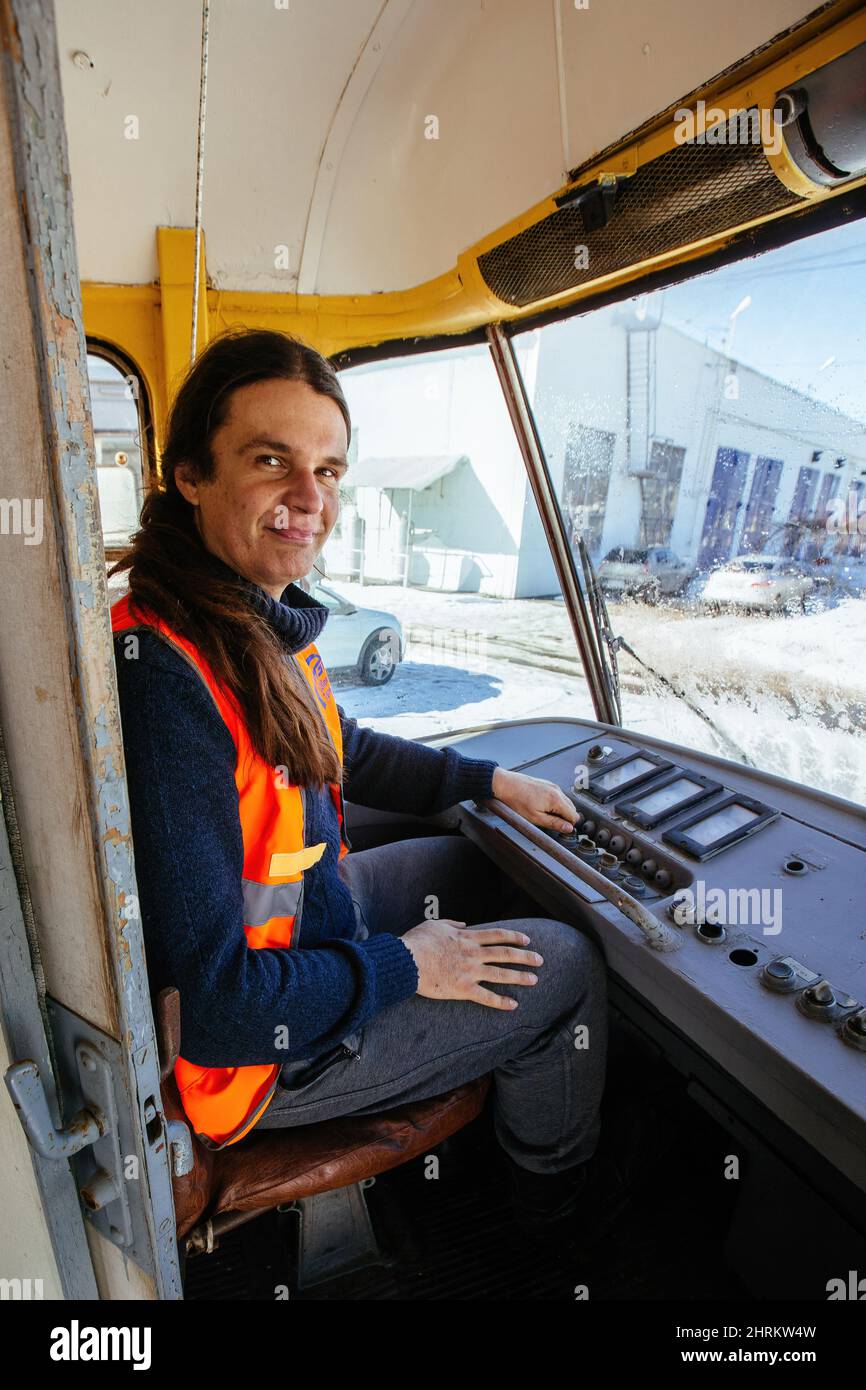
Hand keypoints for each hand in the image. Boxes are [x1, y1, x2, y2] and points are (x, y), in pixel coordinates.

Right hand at [401, 919, 543, 1010]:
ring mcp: (470, 971)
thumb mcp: (435, 924)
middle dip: (525, 957)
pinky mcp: (462, 988)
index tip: (527, 940)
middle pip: (505, 953)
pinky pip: (486, 997)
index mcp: (467, 938)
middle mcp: (473, 954)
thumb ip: (452, 923)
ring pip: (501, 974)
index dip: (514, 937)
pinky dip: (500, 1001)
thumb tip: (465, 922)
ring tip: (534, 980)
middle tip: (540, 960)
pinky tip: (513, 1005)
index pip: (497, 936)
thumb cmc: (417, 941)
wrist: (407, 960)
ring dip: (519, 977)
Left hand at [486, 765, 575, 833]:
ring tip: (544, 814)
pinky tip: (542, 805)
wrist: (506, 785)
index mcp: (556, 799)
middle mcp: (557, 790)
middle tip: (551, 822)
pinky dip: (554, 802)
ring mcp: (552, 786)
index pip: (574, 816)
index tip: (560, 828)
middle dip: (565, 817)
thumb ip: (554, 823)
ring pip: (565, 802)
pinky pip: (557, 795)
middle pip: (572, 808)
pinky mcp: (547, 783)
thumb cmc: (517, 801)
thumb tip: (568, 828)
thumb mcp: (536, 818)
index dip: (569, 825)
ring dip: (560, 810)